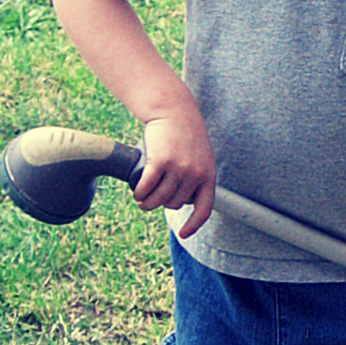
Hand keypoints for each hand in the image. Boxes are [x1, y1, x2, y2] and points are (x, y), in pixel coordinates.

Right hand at [134, 107, 215, 237]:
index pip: (204, 209)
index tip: (184, 234)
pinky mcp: (161, 161)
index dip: (194, 225)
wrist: (173, 110)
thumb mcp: (200, 156)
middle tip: (152, 200)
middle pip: (175, 203)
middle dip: (162, 204)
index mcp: (208, 175)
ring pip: (159, 198)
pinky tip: (137, 192)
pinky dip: (140, 192)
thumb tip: (180, 200)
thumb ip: (196, 176)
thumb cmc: (184, 134)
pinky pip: (147, 186)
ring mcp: (178, 168)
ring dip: (147, 202)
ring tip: (141, 200)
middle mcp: (195, 174)